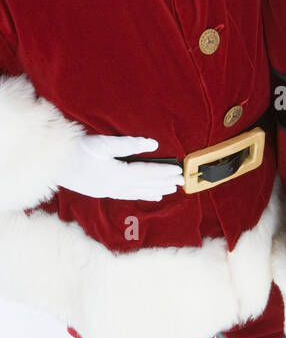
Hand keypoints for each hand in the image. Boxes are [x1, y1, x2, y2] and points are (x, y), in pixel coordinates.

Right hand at [54, 135, 183, 200]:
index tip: (179, 172)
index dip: (164, 173)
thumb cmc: (76, 150)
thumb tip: (152, 144)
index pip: (147, 174)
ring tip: (169, 190)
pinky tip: (149, 194)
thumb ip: (129, 144)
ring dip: (154, 190)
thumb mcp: (103, 143)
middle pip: (145, 185)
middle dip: (163, 182)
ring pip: (137, 192)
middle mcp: (114, 187)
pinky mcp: (102, 191)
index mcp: (116, 175)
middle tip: (181, 182)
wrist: (53, 163)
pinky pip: (127, 195)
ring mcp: (107, 191)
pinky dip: (141, 194)